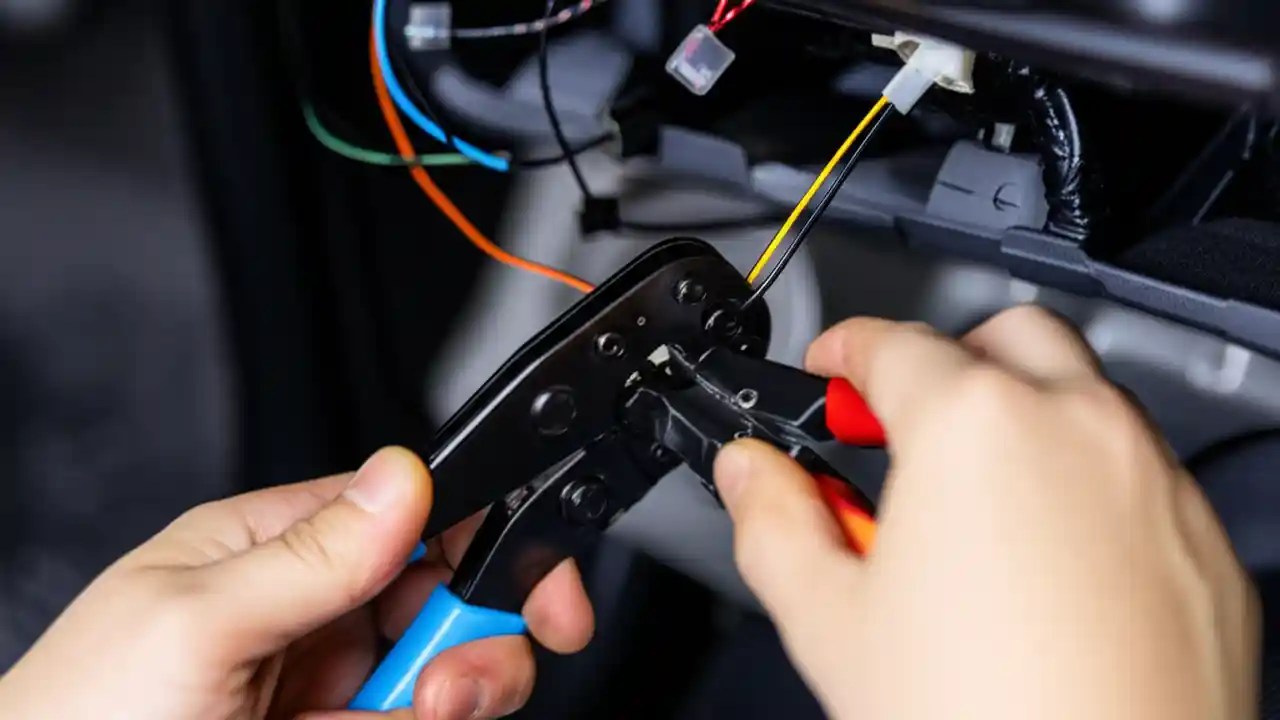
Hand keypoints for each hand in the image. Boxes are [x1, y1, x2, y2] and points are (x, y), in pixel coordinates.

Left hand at [0, 447, 592, 719]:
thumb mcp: (195, 626)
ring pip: (451, 675)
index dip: (488, 536)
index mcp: (274, 547)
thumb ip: (309, 554)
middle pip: (452, 599)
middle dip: (478, 636)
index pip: (413, 514)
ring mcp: (331, 690)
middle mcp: (315, 614)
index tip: (538, 584)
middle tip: (450, 683)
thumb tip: (404, 475)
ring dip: (454, 699)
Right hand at [714, 307, 1260, 719]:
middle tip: (897, 422)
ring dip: (1020, 414)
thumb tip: (752, 475)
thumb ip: (773, 523)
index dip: (843, 349)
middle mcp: (1078, 429)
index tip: (830, 368)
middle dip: (946, 360)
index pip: (892, 344)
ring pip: (1081, 398)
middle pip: (1005, 338)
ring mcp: (1154, 481)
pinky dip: (1084, 479)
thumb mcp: (828, 620)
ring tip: (966, 503)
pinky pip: (1137, 471)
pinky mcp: (1201, 541)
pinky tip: (1041, 558)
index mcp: (973, 427)